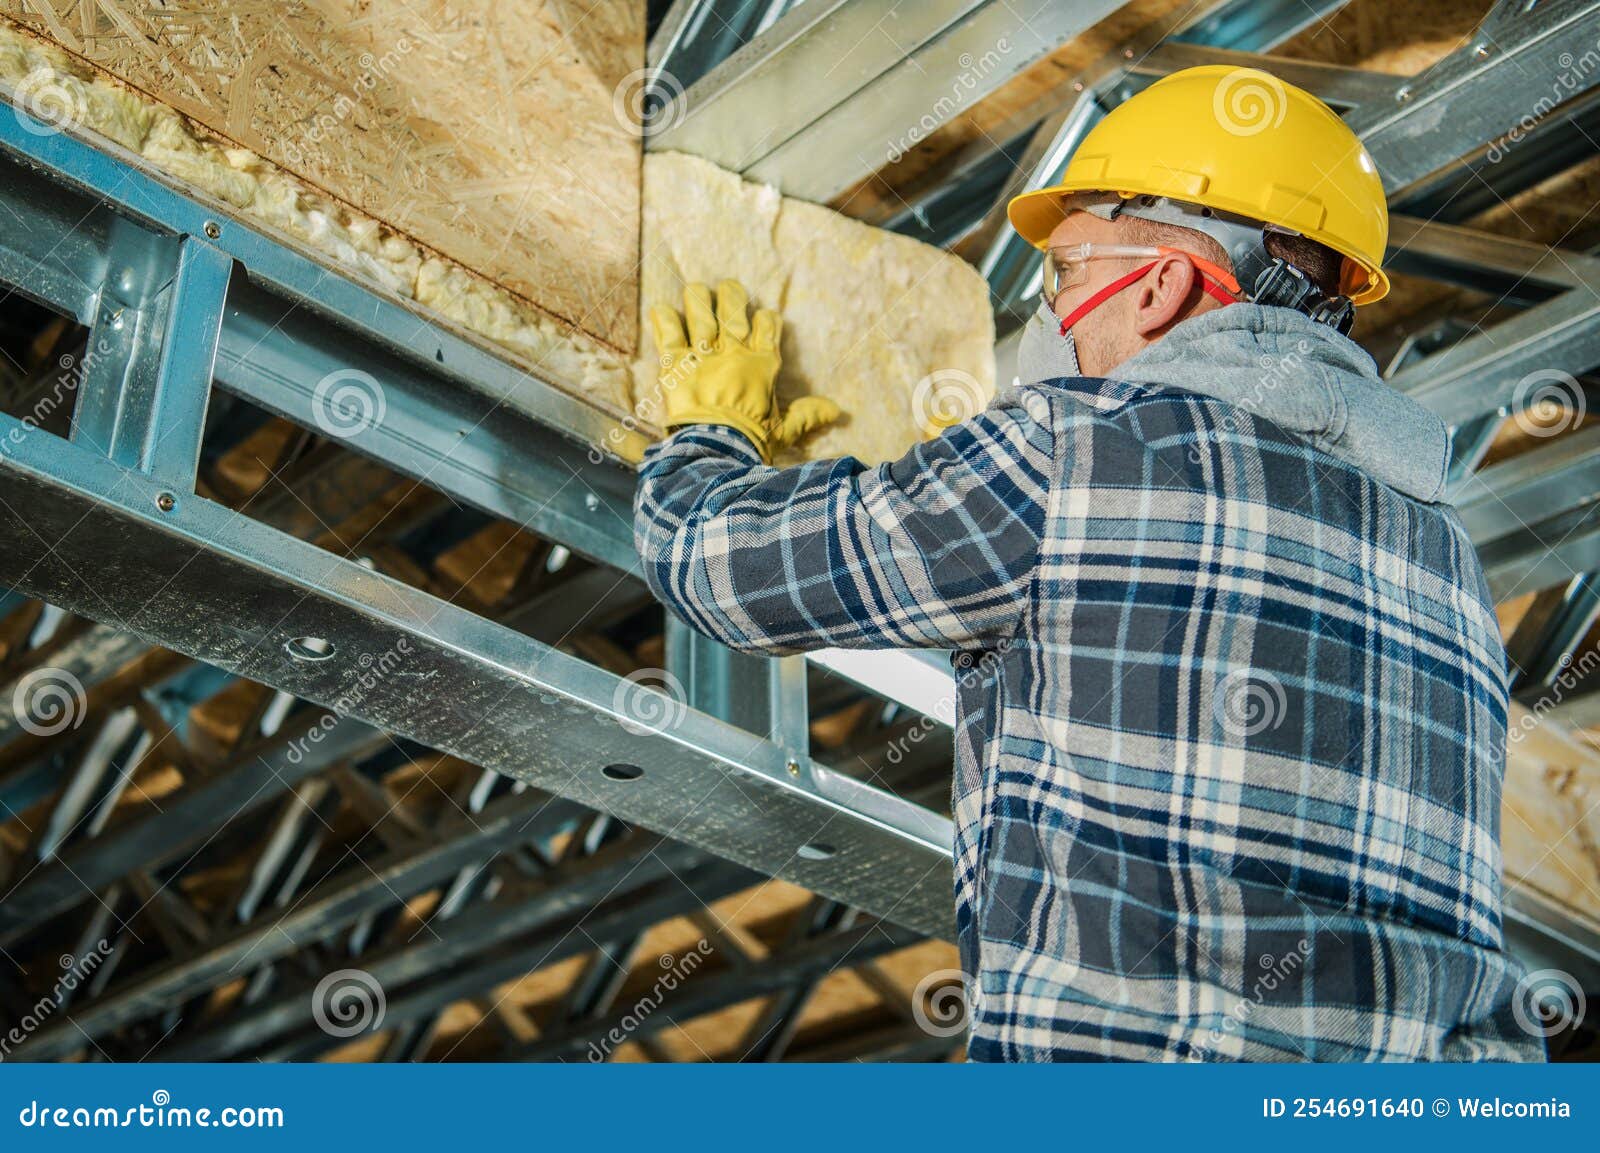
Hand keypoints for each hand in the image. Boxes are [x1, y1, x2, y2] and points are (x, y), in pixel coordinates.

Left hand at [650, 280, 841, 462]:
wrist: (716, 453)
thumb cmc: (752, 444)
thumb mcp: (784, 431)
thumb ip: (807, 415)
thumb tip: (837, 411)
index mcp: (762, 364)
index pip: (767, 324)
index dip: (765, 319)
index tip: (762, 321)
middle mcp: (733, 351)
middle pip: (732, 307)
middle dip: (730, 296)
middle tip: (727, 292)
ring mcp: (702, 354)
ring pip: (699, 310)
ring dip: (697, 299)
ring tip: (696, 293)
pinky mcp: (674, 364)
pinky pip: (667, 331)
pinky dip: (663, 318)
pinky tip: (661, 310)